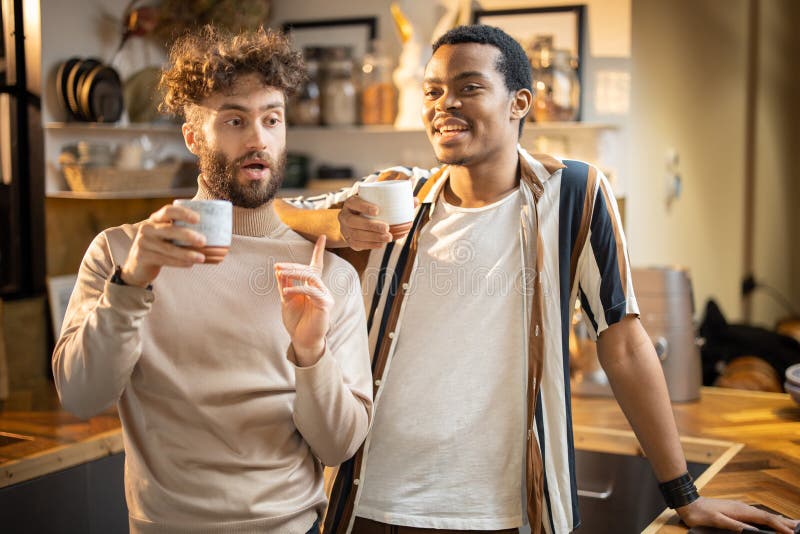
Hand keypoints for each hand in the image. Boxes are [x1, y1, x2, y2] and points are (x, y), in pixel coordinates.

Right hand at [121, 205, 206, 287]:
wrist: (137, 266)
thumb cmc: (160, 247)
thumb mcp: (166, 236)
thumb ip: (181, 231)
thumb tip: (214, 234)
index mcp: (155, 219)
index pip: (168, 211)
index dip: (183, 213)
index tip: (198, 219)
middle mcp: (147, 228)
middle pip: (169, 230)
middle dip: (187, 235)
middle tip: (203, 241)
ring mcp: (143, 242)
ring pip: (169, 248)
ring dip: (187, 253)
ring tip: (202, 258)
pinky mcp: (142, 256)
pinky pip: (164, 259)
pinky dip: (179, 262)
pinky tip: (190, 264)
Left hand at [275, 235, 333, 366]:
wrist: (302, 340)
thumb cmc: (296, 321)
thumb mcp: (286, 300)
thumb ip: (285, 285)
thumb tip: (279, 270)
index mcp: (313, 286)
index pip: (316, 265)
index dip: (319, 251)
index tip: (323, 237)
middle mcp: (321, 289)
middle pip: (309, 270)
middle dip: (293, 266)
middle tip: (278, 266)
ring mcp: (325, 296)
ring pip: (311, 277)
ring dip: (295, 273)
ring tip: (280, 274)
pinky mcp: (325, 305)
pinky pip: (311, 291)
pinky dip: (298, 289)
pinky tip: (286, 293)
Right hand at [338, 195, 394, 249]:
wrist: (356, 223)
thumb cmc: (370, 209)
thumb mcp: (376, 202)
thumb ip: (393, 200)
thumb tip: (414, 201)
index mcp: (350, 203)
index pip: (354, 203)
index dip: (364, 206)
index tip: (377, 210)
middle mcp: (344, 216)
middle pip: (353, 221)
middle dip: (370, 226)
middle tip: (386, 227)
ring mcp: (345, 229)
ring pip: (356, 235)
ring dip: (373, 237)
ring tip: (388, 237)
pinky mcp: (349, 241)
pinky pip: (358, 244)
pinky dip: (371, 245)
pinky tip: (382, 244)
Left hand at [677, 496, 798, 532]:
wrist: (689, 503)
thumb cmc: (701, 513)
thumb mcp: (716, 520)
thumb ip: (733, 525)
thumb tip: (750, 530)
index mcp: (740, 511)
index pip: (764, 519)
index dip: (779, 526)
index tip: (791, 532)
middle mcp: (742, 508)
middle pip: (767, 516)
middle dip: (783, 522)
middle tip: (799, 526)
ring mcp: (739, 508)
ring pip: (762, 515)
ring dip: (776, 520)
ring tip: (790, 524)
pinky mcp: (736, 510)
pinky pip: (755, 515)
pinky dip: (766, 518)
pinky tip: (768, 521)